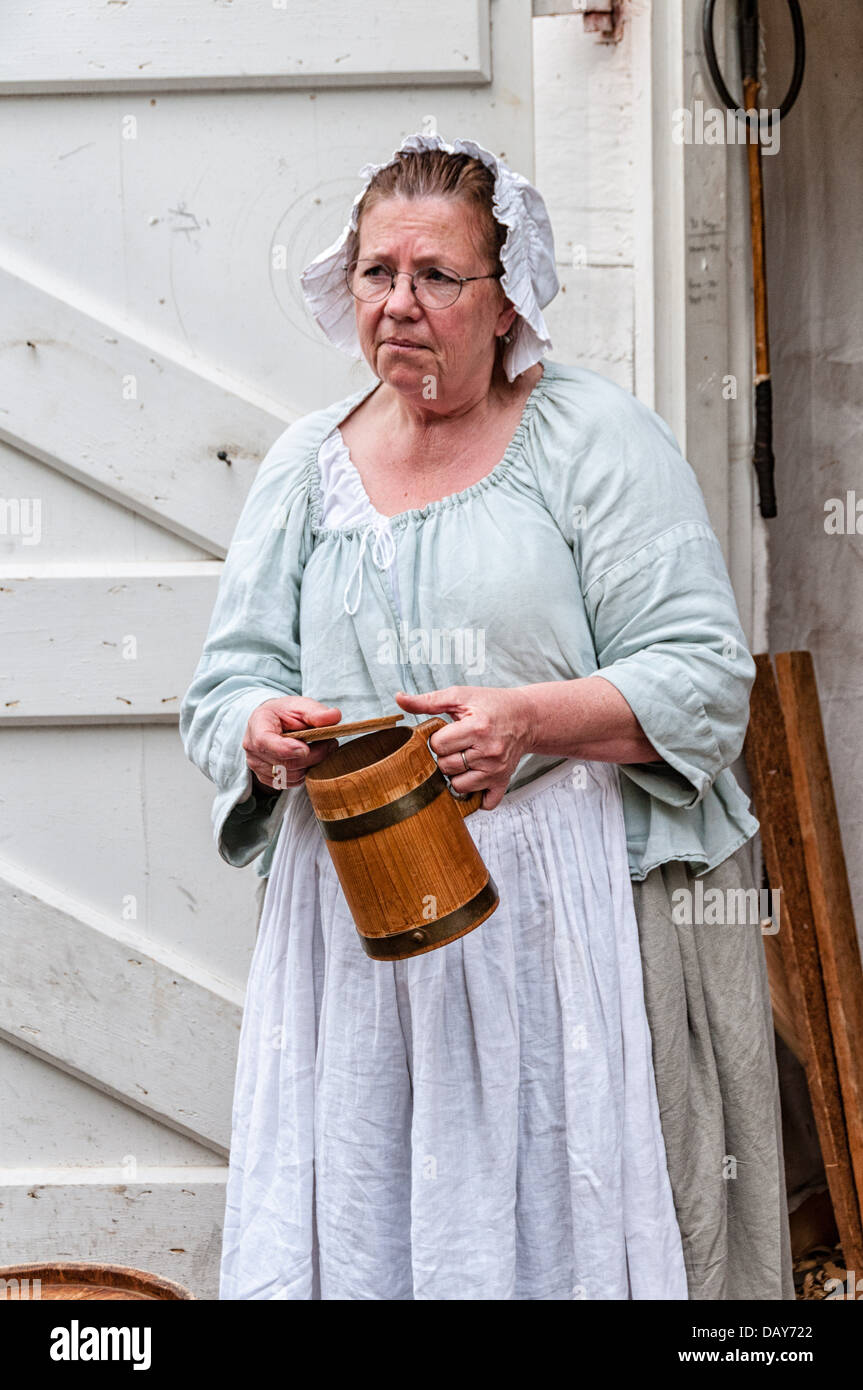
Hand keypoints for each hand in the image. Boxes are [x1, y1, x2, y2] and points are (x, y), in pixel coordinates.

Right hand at [243, 696, 340, 790]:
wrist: (273, 722)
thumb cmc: (285, 713)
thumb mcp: (300, 705)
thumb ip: (316, 712)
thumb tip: (334, 716)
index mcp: (257, 725)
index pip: (264, 742)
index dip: (285, 749)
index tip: (306, 748)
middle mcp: (252, 749)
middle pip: (284, 763)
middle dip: (312, 756)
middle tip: (331, 743)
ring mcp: (257, 766)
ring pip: (290, 775)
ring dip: (310, 765)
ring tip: (320, 748)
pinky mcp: (266, 778)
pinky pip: (290, 783)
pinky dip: (304, 773)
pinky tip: (308, 759)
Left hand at [394, 686, 533, 810]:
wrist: (527, 717)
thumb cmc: (492, 704)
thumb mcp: (461, 696)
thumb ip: (428, 700)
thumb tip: (399, 699)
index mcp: (477, 728)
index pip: (438, 745)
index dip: (437, 739)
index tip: (447, 732)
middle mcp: (489, 752)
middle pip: (445, 767)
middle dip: (445, 756)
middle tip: (456, 745)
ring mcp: (497, 771)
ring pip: (458, 786)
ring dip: (456, 775)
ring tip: (464, 759)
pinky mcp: (503, 783)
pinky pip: (482, 803)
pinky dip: (475, 795)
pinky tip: (474, 778)